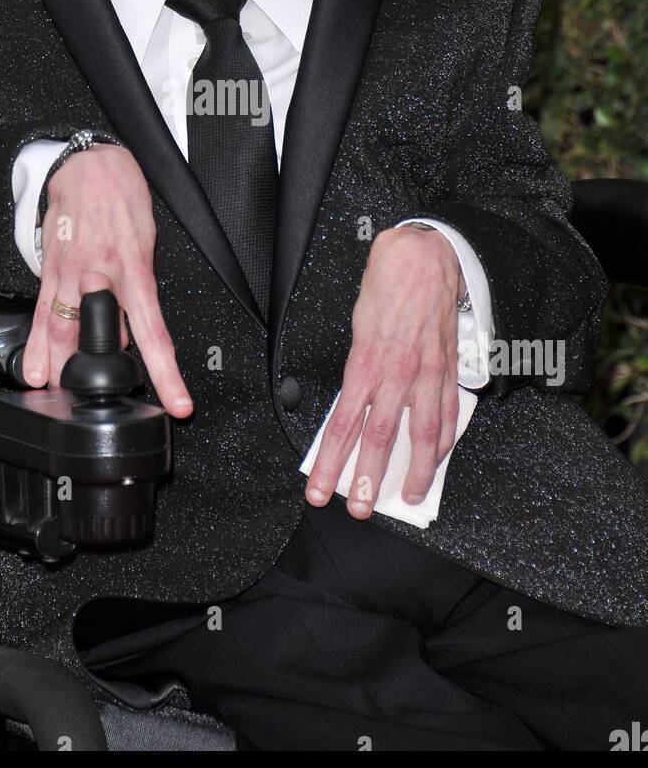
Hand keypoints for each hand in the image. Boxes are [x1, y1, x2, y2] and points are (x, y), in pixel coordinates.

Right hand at [20, 144, 192, 416]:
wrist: (92, 165)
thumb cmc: (125, 201)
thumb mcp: (147, 244)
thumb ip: (138, 292)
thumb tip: (129, 336)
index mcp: (136, 272)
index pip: (154, 334)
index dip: (167, 373)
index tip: (177, 404)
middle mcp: (102, 276)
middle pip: (100, 336)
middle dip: (98, 374)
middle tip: (99, 403)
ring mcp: (71, 273)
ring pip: (62, 328)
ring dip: (57, 365)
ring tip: (51, 394)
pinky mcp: (50, 268)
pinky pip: (40, 310)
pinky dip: (36, 343)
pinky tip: (32, 366)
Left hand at [305, 225, 461, 517]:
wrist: (424, 257)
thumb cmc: (384, 287)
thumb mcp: (356, 326)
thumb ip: (356, 368)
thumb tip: (350, 406)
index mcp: (365, 363)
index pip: (342, 426)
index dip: (329, 463)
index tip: (318, 489)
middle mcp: (396, 375)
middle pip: (379, 440)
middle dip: (367, 480)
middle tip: (359, 509)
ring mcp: (427, 375)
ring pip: (421, 436)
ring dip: (415, 472)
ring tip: (410, 497)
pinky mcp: (449, 370)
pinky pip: (448, 414)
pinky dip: (443, 442)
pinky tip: (436, 459)